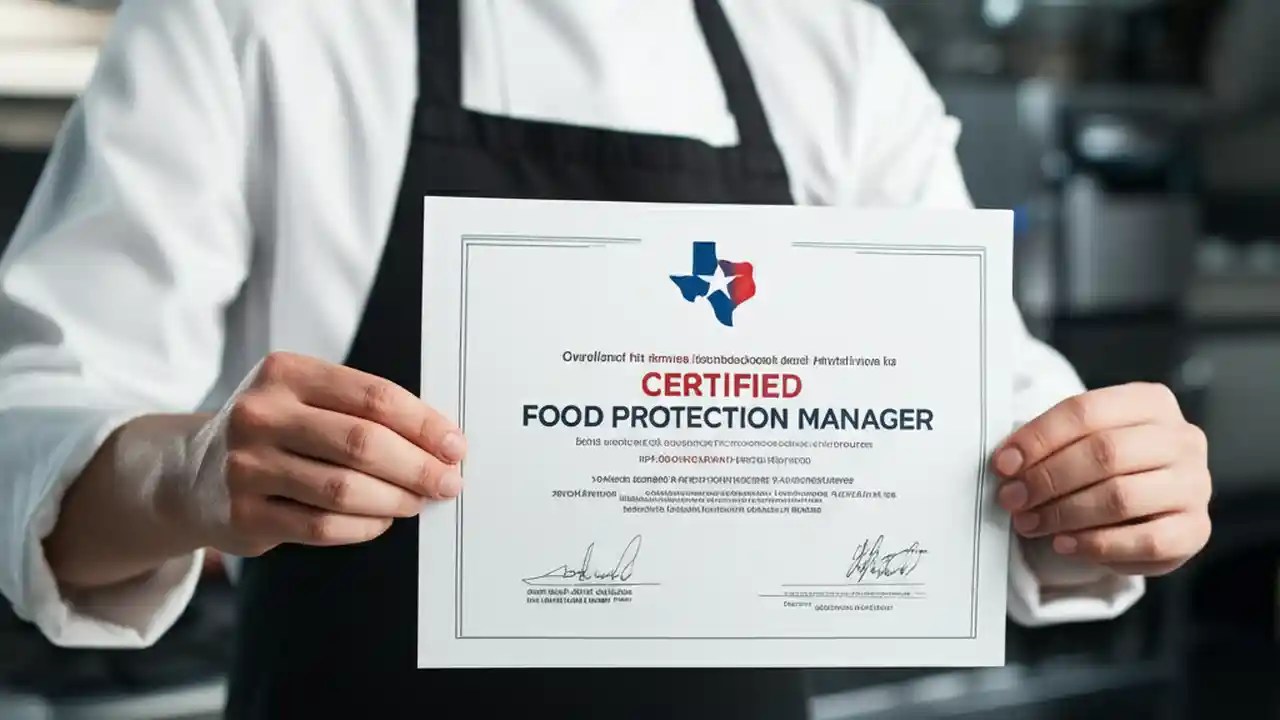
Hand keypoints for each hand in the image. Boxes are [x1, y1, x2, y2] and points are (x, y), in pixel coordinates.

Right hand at [180, 352, 465, 556]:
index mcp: (285, 373)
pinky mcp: (242, 514)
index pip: (373, 396)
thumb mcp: (305, 398)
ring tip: (417, 501)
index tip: (454, 445)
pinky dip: (364, 526)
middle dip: (418, 466)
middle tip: (447, 481)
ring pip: (344, 489)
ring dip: (395, 499)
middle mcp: (260, 414)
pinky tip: (381, 520)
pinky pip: (321, 526)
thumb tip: (440, 442)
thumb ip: (362, 410)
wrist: (190, 474)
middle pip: (362, 443)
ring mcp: (245, 465)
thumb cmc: (273, 432)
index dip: (424, 424)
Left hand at [993, 382, 1210, 576]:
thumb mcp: (1077, 440)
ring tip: (1030, 522)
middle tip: (1013, 498)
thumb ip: (1046, 445)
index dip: (1039, 438)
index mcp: (1151, 402)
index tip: (1004, 463)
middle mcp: (1182, 439)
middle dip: (1048, 478)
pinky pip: (1145, 541)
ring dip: (1064, 513)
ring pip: (1122, 497)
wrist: (1146, 505)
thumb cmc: (1103, 465)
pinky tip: (1064, 543)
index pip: (1087, 410)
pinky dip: (1096, 545)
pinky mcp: (1195, 529)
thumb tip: (1008, 463)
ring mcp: (1195, 485)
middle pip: (1105, 453)